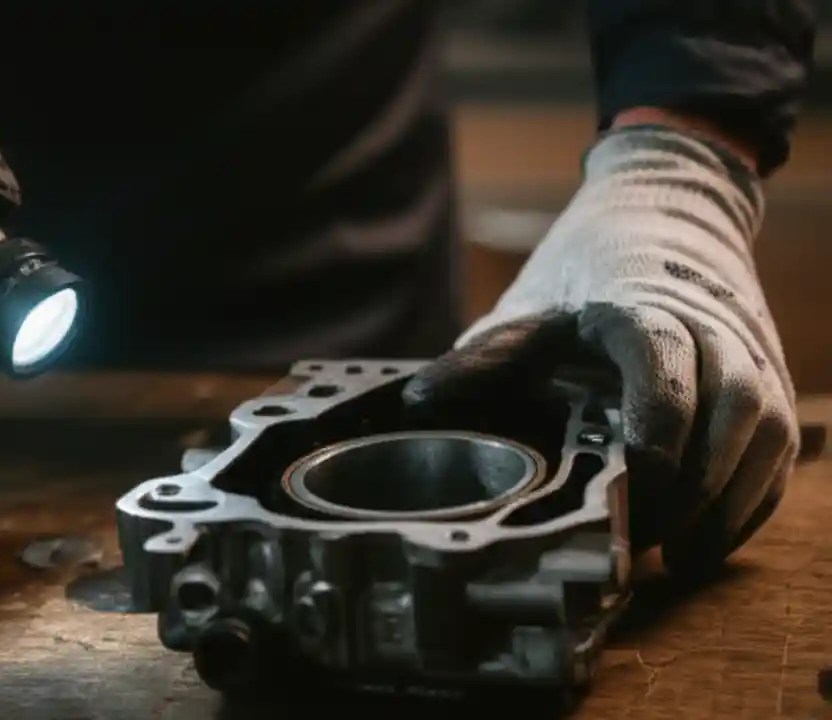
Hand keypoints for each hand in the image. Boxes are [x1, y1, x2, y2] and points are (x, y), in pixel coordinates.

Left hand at [402, 125, 798, 576]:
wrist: (668, 208)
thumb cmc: (589, 265)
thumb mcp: (531, 305)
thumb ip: (484, 358)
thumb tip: (418, 402)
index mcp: (644, 303)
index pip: (664, 366)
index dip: (654, 431)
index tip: (628, 490)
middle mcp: (713, 325)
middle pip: (733, 409)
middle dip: (692, 487)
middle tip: (640, 540)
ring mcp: (751, 351)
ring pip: (767, 434)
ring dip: (728, 503)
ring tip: (679, 558)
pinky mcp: (771, 378)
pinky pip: (778, 448)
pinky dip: (751, 499)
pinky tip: (708, 540)